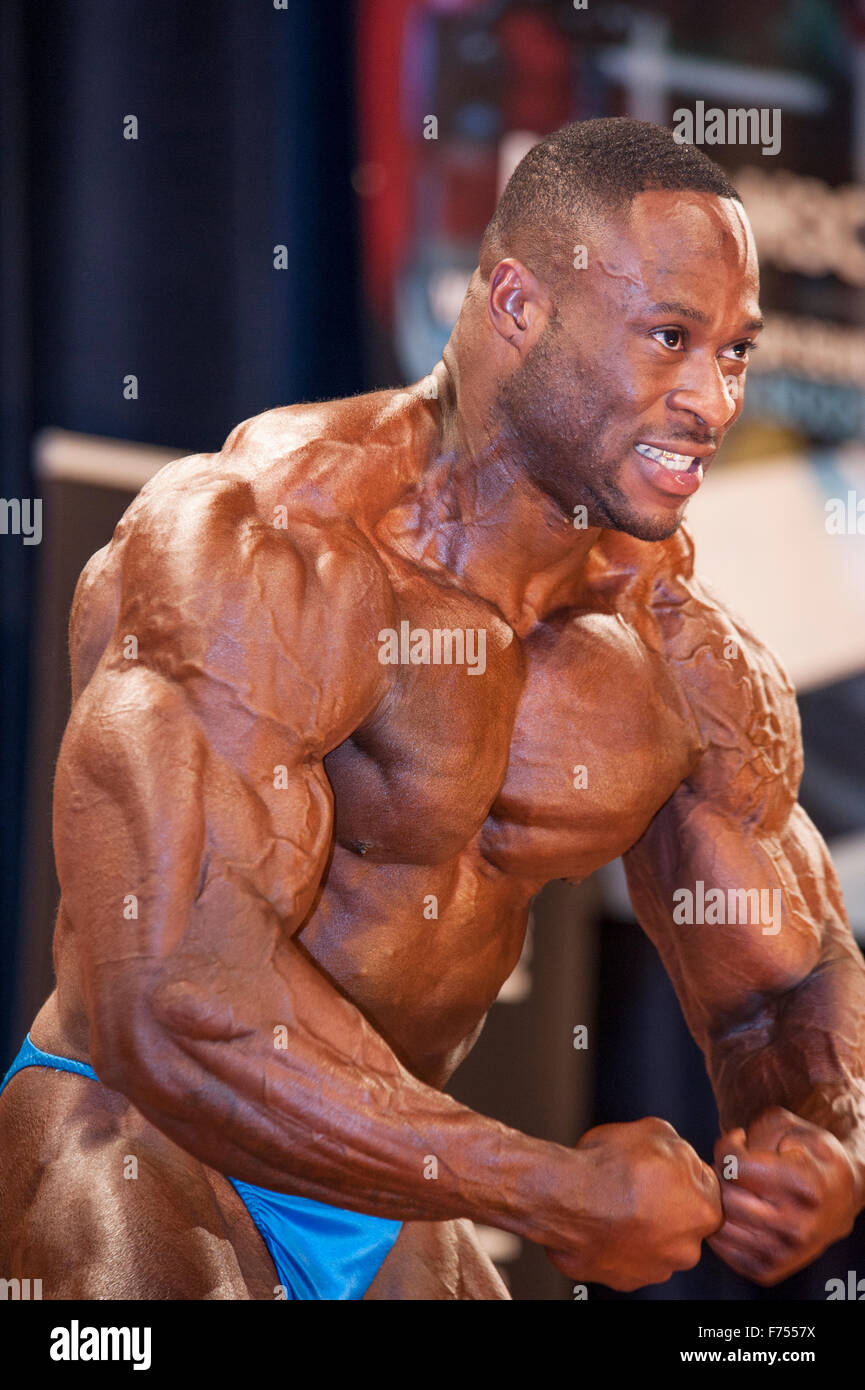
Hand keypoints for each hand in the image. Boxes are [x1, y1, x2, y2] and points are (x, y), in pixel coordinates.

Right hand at [544, 1117, 721, 1290]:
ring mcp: (655, 1270)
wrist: (567, 1198)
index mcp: (705, 1211)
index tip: (659, 1167)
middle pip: (682, 1221)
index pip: (705, 1189)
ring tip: (612, 1202)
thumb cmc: (612, 1165)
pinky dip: (616, 1242)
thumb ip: (680, 1149)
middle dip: (663, 1204)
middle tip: (634, 1184)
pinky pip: (626, 1258)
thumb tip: (681, 1157)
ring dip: (640, 1226)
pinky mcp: (624, 1281)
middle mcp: (686, 1249)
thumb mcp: (656, 1131)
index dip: (680, 1172)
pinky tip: (600, 1221)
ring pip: (654, 1243)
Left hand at [710, 1107, 860, 1284]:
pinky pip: (722, 1248)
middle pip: (726, 1198)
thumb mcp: (790, 1126)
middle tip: (732, 1164)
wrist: (840, 1197)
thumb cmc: (810, 1155)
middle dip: (720, 1173)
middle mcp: (799, 1226)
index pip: (737, 1167)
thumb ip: (756, 1130)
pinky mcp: (769, 1270)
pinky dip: (720, 1225)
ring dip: (719, 1199)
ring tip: (735, 1185)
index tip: (738, 1140)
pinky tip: (735, 1208)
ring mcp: (784, 1253)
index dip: (728, 1146)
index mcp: (807, 1186)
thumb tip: (729, 1156)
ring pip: (721, 1224)